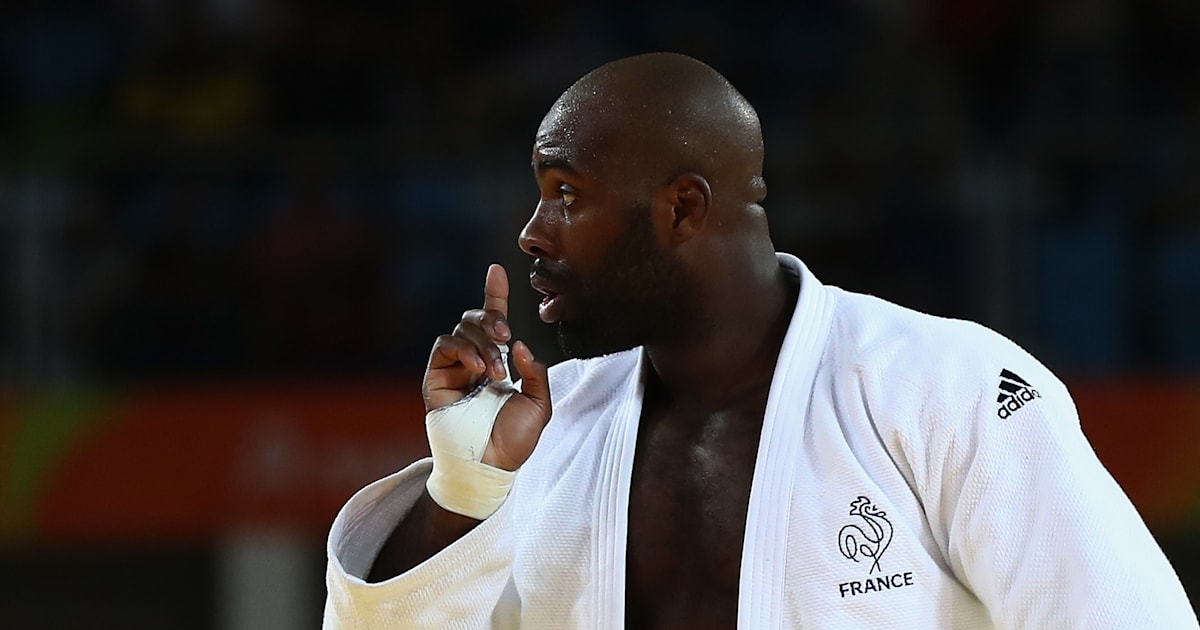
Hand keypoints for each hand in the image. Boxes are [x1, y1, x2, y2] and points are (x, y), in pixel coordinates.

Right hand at [422, 263, 551, 470]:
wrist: (491, 466)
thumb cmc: (515, 441)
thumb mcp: (539, 404)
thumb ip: (535, 372)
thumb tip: (519, 346)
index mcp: (497, 363)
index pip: (494, 322)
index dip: (495, 294)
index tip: (497, 270)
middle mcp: (473, 362)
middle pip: (475, 319)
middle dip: (491, 318)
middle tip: (505, 337)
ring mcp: (453, 369)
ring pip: (461, 329)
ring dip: (481, 343)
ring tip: (495, 370)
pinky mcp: (435, 379)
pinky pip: (444, 346)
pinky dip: (462, 349)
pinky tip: (478, 368)